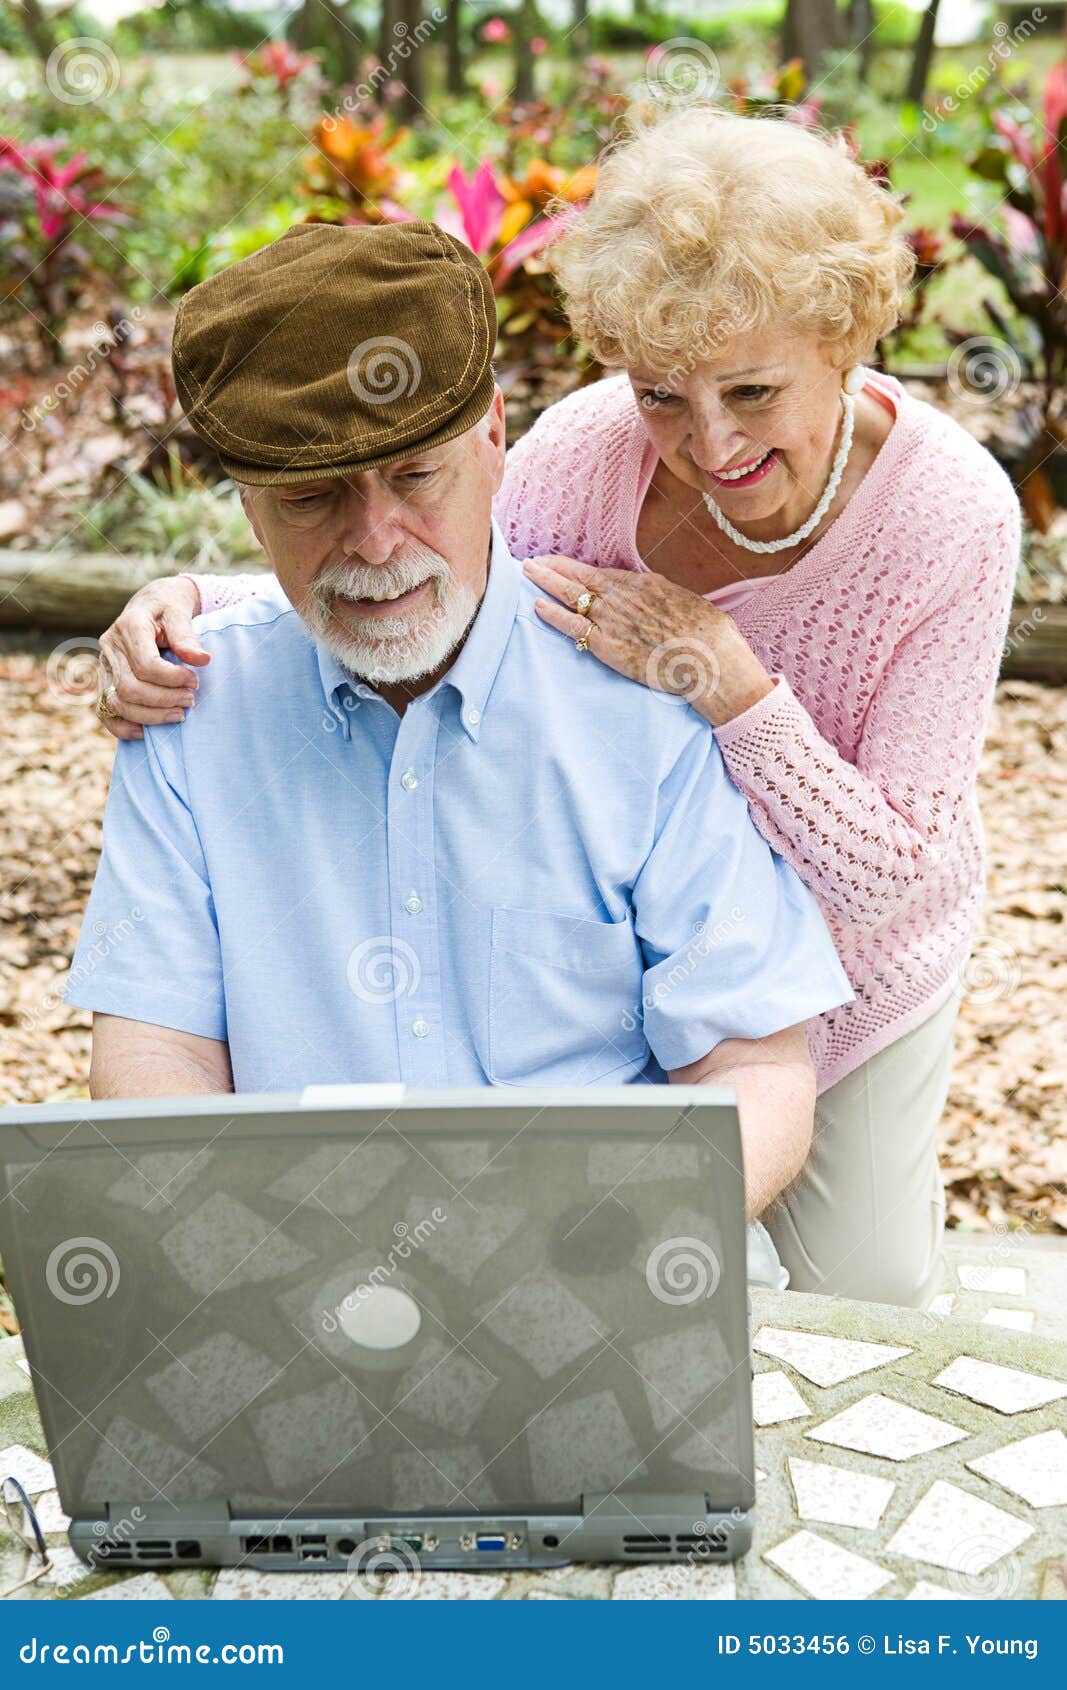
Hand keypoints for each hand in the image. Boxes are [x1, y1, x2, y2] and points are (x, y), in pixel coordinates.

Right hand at [96, 575, 208, 740]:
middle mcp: (110, 646)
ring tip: (179, 714)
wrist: (152, 604)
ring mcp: (104, 665)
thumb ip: (187, 636)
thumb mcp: (180, 612)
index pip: (146, 664)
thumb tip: (202, 659)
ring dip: (150, 716)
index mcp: (129, 625)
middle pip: (130, 688)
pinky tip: (149, 730)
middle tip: (190, 701)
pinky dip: (125, 727)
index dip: (172, 679)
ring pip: (117, 703)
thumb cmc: (169, 608)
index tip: (195, 682)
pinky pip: (105, 712)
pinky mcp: (104, 680)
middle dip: (163, 700)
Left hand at [522, 554, 775, 725]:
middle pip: (579, 577)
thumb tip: (653, 594)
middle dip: (553, 567)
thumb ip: (661, 595)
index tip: (561, 563)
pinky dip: (553, 614)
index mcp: (642, 583)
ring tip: (527, 573)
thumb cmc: (705, 632)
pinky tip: (538, 606)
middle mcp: (622, 596)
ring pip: (570, 595)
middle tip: (531, 561)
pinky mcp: (607, 645)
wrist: (708, 658)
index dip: (577, 567)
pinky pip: (572, 626)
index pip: (600, 573)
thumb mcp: (684, 601)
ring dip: (546, 583)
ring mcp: (612, 619)